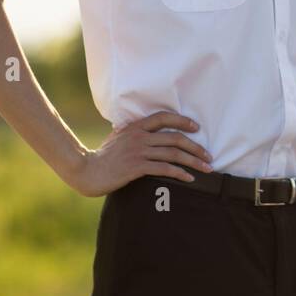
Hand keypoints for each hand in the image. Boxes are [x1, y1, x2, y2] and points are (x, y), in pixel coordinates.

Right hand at [68, 110, 212, 197]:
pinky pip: (164, 168)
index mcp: (136, 126)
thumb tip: (151, 130)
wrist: (86, 171)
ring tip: (207, 168)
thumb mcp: (119, 137)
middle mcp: (139, 136)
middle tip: (209, 156)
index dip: (183, 121)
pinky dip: (180, 173)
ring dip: (194, 161)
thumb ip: (135, 132)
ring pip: (173, 154)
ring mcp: (138, 151)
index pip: (164, 117)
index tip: (197, 129)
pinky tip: (190, 178)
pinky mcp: (136, 167)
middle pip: (175, 138)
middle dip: (196, 147)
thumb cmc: (104, 156)